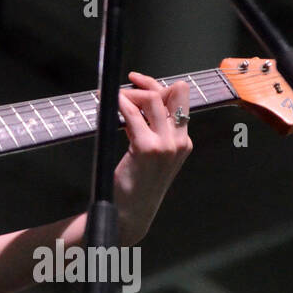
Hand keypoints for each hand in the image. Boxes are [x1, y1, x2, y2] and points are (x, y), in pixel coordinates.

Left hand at [113, 71, 193, 244]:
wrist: (131, 212)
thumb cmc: (137, 184)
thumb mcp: (152, 155)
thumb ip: (151, 130)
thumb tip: (136, 105)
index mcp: (183, 141)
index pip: (180, 99)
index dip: (158, 85)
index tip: (137, 81)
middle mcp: (179, 141)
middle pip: (172, 93)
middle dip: (147, 84)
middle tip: (126, 84)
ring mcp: (165, 145)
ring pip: (152, 100)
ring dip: (130, 93)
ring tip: (112, 96)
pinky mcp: (147, 148)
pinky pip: (133, 115)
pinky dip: (119, 102)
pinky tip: (109, 100)